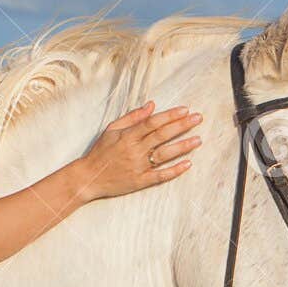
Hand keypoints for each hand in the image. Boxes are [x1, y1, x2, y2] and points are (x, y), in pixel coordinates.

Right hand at [75, 101, 201, 201]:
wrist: (89, 177)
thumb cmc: (100, 151)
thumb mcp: (112, 129)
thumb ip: (132, 117)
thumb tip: (152, 105)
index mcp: (128, 136)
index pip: (153, 122)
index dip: (170, 115)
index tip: (185, 110)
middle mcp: (135, 149)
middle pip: (162, 135)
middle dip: (182, 125)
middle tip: (198, 118)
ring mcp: (138, 166)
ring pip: (164, 154)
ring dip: (183, 146)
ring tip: (198, 140)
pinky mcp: (140, 181)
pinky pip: (160, 176)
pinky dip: (174, 170)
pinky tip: (188, 164)